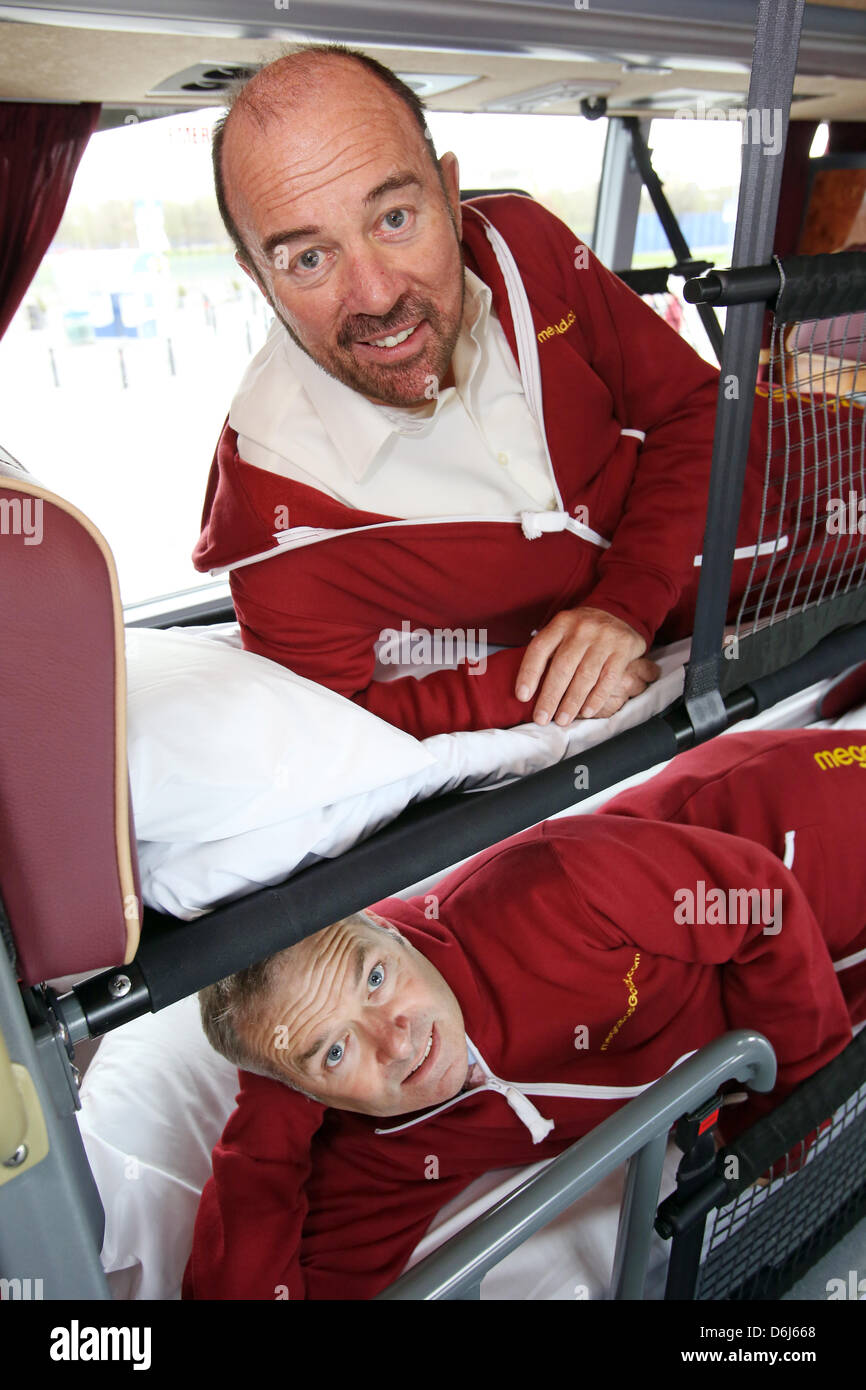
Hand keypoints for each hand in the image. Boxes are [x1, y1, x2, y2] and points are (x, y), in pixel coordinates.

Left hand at [514, 606, 658, 724]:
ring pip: (585, 676)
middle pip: (562, 666)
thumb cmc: (581, 631)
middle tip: (541, 718)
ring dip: (572, 702)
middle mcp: (582, 628)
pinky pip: (608, 679)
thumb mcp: (562, 631)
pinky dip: (596, 698)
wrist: (618, 614)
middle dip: (550, 696)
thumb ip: (548, 652)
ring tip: (562, 720)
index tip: (522, 697)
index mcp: (561, 623)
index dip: (528, 674)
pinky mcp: (623, 649)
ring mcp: (604, 638)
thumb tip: (527, 690)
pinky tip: (586, 712)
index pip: (539, 649)